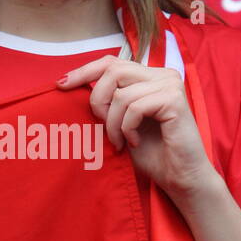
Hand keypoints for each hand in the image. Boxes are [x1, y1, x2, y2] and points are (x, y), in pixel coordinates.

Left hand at [59, 55, 218, 201]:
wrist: (180, 178)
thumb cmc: (151, 154)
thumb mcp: (121, 123)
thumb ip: (107, 102)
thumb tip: (72, 86)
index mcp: (149, 77)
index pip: (111, 62)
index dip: (84, 71)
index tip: (61, 85)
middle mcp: (162, 75)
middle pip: (113, 70)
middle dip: (98, 100)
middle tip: (102, 126)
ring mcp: (170, 85)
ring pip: (121, 94)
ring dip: (112, 123)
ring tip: (119, 142)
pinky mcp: (174, 99)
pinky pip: (134, 107)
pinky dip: (127, 128)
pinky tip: (134, 142)